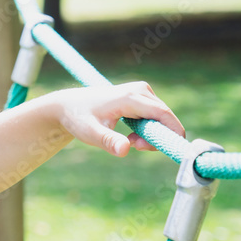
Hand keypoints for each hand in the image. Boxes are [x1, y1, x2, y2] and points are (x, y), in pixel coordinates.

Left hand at [52, 81, 184, 156]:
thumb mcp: (90, 133)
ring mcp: (142, 91)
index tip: (171, 150)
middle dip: (157, 138)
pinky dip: (148, 130)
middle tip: (135, 147)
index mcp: (130, 96)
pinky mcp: (142, 96)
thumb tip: (125, 150)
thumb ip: (108, 141)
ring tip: (129, 140)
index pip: (163, 114)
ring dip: (151, 135)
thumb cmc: (78, 118)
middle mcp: (140, 90)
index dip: (173, 132)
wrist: (68, 105)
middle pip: (164, 118)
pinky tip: (130, 134)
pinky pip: (156, 117)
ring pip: (161, 119)